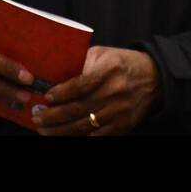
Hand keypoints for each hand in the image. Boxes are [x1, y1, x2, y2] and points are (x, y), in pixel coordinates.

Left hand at [34, 46, 160, 135]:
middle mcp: (114, 91)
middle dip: (54, 116)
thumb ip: (81, 62)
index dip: (62, 93)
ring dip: (61, 130)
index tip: (46, 97)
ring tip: (45, 131)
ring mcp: (119, 111)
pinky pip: (97, 136)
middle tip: (38, 118)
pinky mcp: (123, 125)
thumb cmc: (121, 63)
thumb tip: (54, 75)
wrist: (153, 77)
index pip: (81, 84)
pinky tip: (65, 136)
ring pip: (84, 125)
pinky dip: (79, 137)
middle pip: (79, 108)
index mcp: (108, 70)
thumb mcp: (103, 54)